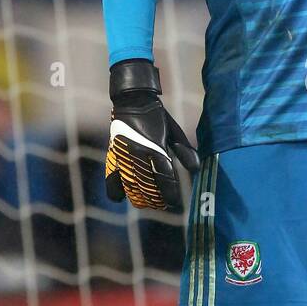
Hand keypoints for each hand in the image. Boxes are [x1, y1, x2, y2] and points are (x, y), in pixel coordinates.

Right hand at [104, 59, 198, 211]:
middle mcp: (139, 155)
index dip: (170, 194)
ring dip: (141, 199)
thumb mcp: (174, 132)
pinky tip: (123, 198)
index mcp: (157, 148)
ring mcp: (124, 157)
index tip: (175, 204)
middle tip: (164, 204)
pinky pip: (111, 181)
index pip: (165, 178)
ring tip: (149, 203)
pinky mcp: (113, 157)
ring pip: (131, 188)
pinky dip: (116, 192)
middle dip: (157, 200)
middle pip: (148, 187)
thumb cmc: (157, 118)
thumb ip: (185, 151)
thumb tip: (196, 170)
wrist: (133, 101)